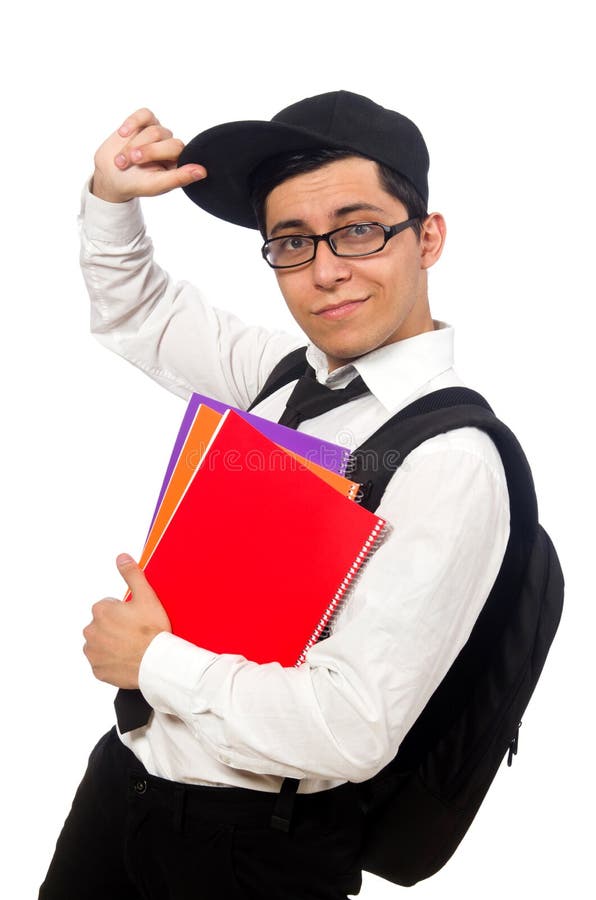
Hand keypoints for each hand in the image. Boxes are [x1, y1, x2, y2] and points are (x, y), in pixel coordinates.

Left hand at [83, 553, 171, 687]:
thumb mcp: (146, 596)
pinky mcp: (97, 669)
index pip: (109, 606)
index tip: (137, 619)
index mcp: (100, 610)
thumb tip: (121, 557)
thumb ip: (132, 574)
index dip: (126, 611)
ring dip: (112, 643)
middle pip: (103, 624)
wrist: (157, 663)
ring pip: (101, 643)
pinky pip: (102, 662)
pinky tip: (127, 659)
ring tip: (132, 647)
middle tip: (136, 633)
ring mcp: (92, 652)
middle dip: (116, 627)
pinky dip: (111, 661)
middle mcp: (90, 630)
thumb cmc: (152, 630)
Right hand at [91, 107, 205, 202]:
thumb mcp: (156, 185)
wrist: (111, 177)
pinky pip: (143, 114)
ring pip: (152, 128)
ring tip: (121, 160)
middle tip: (127, 162)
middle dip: (143, 150)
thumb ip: (179, 178)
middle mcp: (170, 146)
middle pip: (162, 137)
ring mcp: (158, 132)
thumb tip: (202, 172)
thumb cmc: (136, 184)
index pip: (177, 149)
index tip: (139, 162)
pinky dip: (132, 123)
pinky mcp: (144, 122)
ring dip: (132, 144)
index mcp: (178, 162)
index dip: (155, 153)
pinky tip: (123, 134)